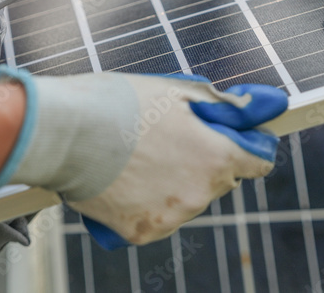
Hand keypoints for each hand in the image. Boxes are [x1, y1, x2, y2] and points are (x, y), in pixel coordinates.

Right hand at [0, 69, 287, 246]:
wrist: (65, 132)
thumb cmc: (120, 103)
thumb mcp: (180, 91)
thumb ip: (223, 105)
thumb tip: (257, 106)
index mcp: (217, 156)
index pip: (259, 162)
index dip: (250, 145)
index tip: (240, 139)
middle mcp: (201, 192)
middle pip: (220, 180)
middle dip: (205, 160)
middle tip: (170, 138)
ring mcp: (172, 216)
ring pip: (189, 199)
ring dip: (176, 182)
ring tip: (141, 156)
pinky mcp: (142, 232)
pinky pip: (158, 218)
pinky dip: (148, 202)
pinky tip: (127, 178)